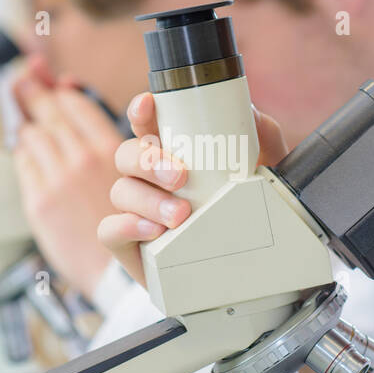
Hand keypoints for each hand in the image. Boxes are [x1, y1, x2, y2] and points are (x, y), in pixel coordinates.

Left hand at [11, 64, 124, 295]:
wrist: (117, 272)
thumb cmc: (134, 223)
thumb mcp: (137, 169)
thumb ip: (107, 127)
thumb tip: (68, 86)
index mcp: (112, 149)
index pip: (75, 104)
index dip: (58, 91)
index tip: (46, 79)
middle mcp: (83, 160)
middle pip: (47, 113)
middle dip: (32, 93)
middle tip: (23, 79)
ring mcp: (58, 180)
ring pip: (30, 135)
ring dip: (29, 127)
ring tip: (29, 123)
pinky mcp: (39, 201)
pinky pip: (21, 163)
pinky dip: (23, 154)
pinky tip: (30, 154)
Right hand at [98, 91, 287, 283]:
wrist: (247, 268)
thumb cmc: (246, 212)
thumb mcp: (264, 170)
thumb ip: (261, 136)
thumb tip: (250, 112)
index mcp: (173, 154)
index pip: (147, 125)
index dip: (141, 111)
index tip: (148, 105)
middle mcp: (149, 179)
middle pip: (127, 154)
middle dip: (148, 161)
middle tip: (180, 176)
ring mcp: (136, 210)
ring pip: (121, 191)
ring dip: (148, 199)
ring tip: (181, 215)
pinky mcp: (129, 244)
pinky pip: (109, 229)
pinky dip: (127, 226)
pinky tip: (153, 231)